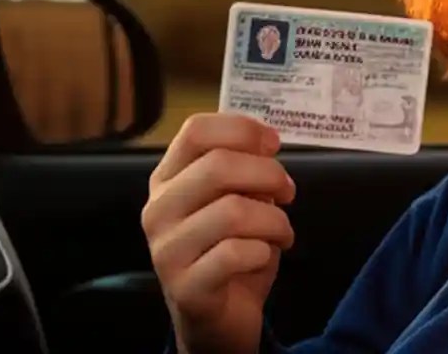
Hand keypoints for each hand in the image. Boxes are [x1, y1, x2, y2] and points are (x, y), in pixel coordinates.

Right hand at [142, 114, 296, 353]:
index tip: (273, 144)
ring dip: (274, 219)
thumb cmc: (229, 252)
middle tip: (288, 191)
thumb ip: (244, 170)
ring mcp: (166, 250)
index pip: (196, 131)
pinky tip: (264, 256)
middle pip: (218, 165)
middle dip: (269, 174)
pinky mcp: (185, 288)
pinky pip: (235, 254)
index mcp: (168, 179)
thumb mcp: (236, 201)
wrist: (215, 320)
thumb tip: (266, 143)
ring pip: (233, 211)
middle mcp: (159, 209)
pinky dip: (263, 251)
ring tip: (282, 232)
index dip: (242, 128)